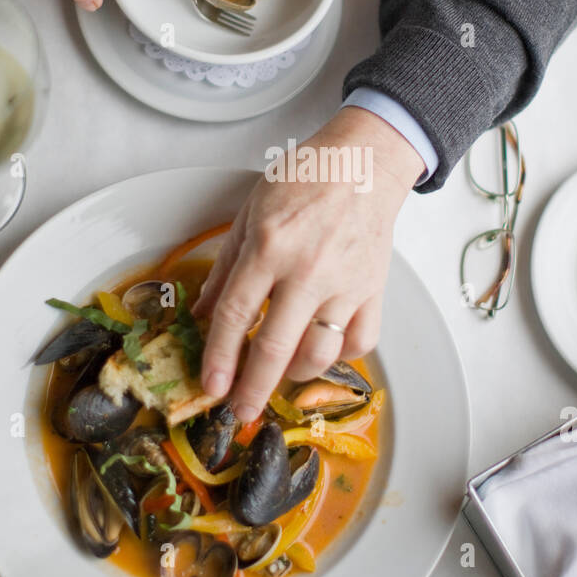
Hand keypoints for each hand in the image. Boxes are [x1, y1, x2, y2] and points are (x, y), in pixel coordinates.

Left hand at [194, 106, 424, 420]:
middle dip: (253, 388)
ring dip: (294, 375)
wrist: (364, 164)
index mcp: (270, 247)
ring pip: (320, 352)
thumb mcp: (251, 213)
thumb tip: (202, 312)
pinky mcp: (373, 290)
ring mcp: (345, 285)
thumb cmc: (306, 178)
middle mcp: (308, 271)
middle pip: (275, 346)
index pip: (236, 315)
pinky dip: (340, 356)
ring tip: (279, 376)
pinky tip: (322, 351)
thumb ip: (226, 266)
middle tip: (241, 413)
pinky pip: (359, 341)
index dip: (219, 357)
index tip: (211, 387)